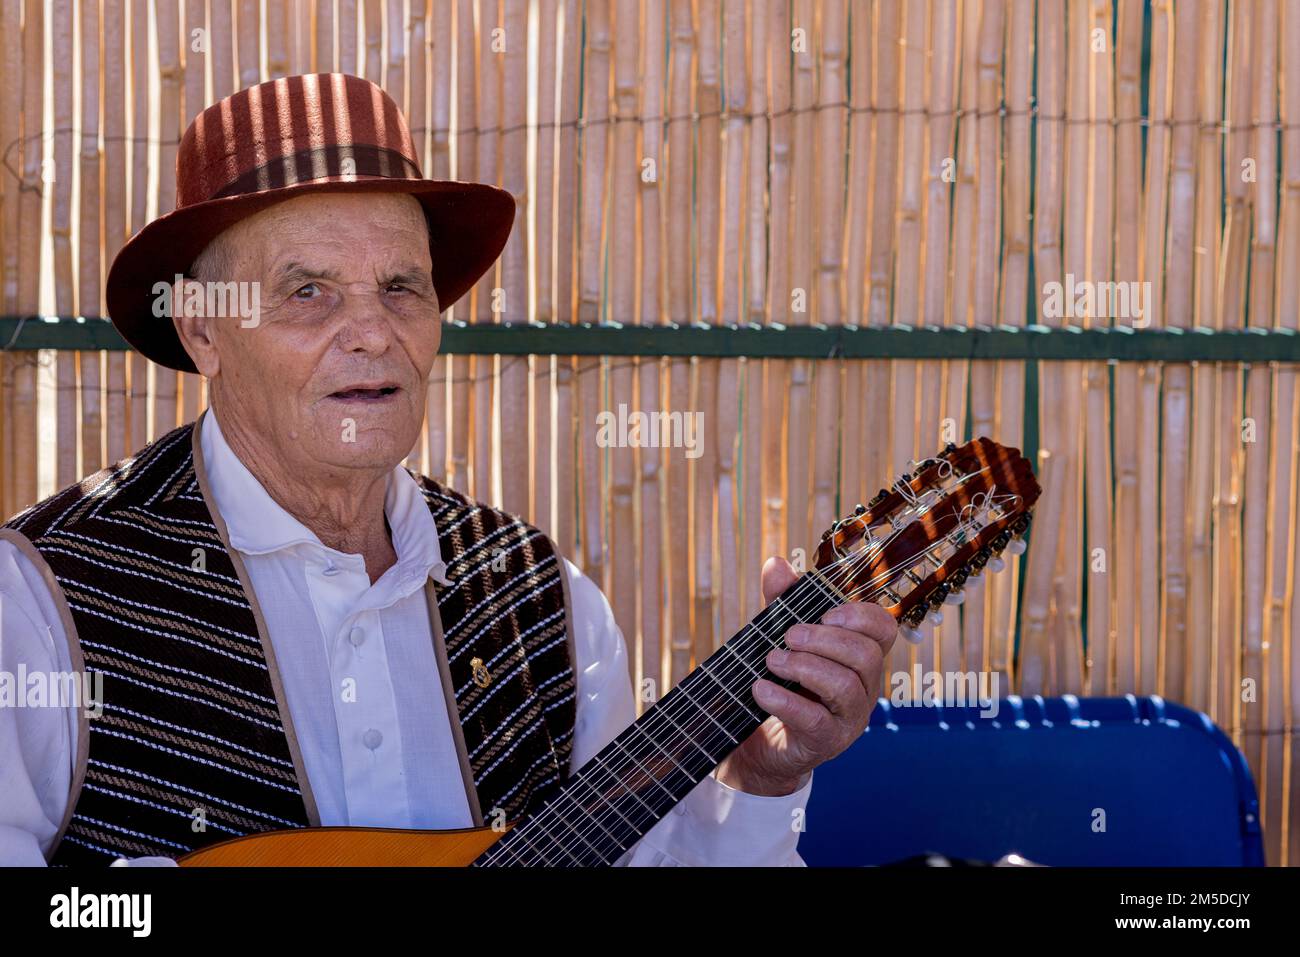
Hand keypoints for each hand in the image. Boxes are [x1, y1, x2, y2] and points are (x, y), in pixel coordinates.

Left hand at [715, 555, 897, 795]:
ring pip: (844, 685)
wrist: (762, 741)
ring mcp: (849, 719)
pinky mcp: (826, 743)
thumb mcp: (781, 637)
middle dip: (823, 639)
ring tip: (772, 660)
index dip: (860, 615)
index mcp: (860, 657)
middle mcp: (864, 687)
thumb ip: (783, 602)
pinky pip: (814, 719)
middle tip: (788, 636)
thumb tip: (776, 563)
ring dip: (803, 666)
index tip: (825, 613)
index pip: (883, 628)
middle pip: (865, 654)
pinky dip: (784, 699)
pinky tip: (759, 688)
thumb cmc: (782, 682)